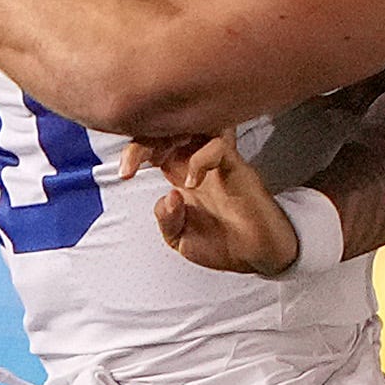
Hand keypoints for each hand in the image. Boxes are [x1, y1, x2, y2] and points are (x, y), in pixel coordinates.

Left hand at [127, 133, 301, 276]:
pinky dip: (199, 160)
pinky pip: (217, 147)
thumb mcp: (181, 240)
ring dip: (170, 139)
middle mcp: (197, 164)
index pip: (155, 147)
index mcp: (181, 176)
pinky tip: (192, 183)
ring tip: (158, 161)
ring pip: (194, 128)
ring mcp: (218, 164)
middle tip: (132, 163)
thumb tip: (168, 197)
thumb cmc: (224, 245)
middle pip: (169, 131)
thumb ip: (167, 220)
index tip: (124, 173)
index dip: (136, 151)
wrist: (259, 257)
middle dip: (145, 139)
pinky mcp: (237, 169)